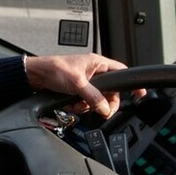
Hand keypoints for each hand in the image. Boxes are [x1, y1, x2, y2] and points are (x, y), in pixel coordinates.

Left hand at [24, 54, 144, 118]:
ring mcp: (86, 82)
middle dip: (104, 103)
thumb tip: (105, 109)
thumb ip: (94, 97)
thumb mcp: (77, 84)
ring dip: (88, 106)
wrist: (35, 76)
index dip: (131, 84)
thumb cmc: (54, 69)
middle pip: (110, 92)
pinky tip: (70, 104)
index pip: (122, 72)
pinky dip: (79, 106)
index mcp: (98, 63)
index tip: (140, 94)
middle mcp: (94, 72)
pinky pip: (85, 102)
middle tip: (101, 111)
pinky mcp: (76, 90)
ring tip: (77, 104)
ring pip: (97, 100)